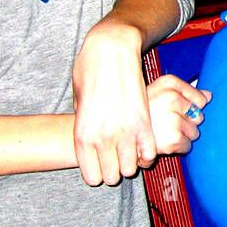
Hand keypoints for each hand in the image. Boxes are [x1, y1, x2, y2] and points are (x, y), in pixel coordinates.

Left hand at [71, 18, 151, 185]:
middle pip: (111, 174)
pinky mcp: (143, 121)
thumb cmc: (89, 70)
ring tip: (132, 157)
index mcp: (83, 134)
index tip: (100, 174)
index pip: (90, 172)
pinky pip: (148, 150)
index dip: (96, 176)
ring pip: (131, 166)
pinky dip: (148, 154)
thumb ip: (86, 121)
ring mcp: (123, 131)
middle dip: (114, 173)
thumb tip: (92, 133)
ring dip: (132, 164)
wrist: (109, 50)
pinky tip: (145, 149)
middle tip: (118, 165)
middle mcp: (102, 137)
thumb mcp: (78, 100)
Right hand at [146, 75, 210, 156]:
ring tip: (165, 133)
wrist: (120, 133)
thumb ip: (185, 93)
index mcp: (169, 83)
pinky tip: (165, 142)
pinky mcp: (173, 138)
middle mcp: (172, 98)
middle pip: (199, 115)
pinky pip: (188, 146)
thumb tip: (209, 96)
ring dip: (183, 136)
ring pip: (195, 132)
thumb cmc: (141, 113)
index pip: (201, 99)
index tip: (178, 111)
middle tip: (168, 124)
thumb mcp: (159, 93)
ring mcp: (172, 118)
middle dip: (187, 122)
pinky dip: (178, 148)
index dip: (191, 109)